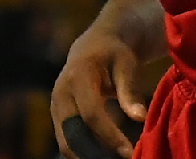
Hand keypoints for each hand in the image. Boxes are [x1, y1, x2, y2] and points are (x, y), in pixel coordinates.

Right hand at [51, 21, 146, 158]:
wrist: (93, 46)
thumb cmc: (115, 54)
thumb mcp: (126, 65)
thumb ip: (130, 90)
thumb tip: (140, 117)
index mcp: (78, 77)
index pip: (91, 114)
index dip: (110, 136)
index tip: (129, 152)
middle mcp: (61, 93)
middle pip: (73, 134)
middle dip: (96, 154)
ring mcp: (55, 107)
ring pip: (67, 143)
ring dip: (89, 157)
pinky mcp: (57, 117)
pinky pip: (67, 142)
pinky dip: (85, 154)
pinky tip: (107, 156)